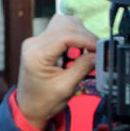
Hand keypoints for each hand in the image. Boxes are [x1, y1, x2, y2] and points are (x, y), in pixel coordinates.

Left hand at [15, 15, 96, 129]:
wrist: (29, 107)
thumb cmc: (44, 101)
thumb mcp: (66, 86)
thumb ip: (83, 67)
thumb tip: (98, 54)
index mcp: (36, 54)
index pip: (65, 36)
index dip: (86, 39)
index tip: (100, 48)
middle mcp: (34, 43)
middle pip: (65, 25)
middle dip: (85, 36)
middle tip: (97, 50)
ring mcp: (36, 41)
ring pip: (63, 23)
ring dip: (79, 33)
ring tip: (88, 50)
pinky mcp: (41, 42)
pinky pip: (60, 30)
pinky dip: (74, 36)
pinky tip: (79, 50)